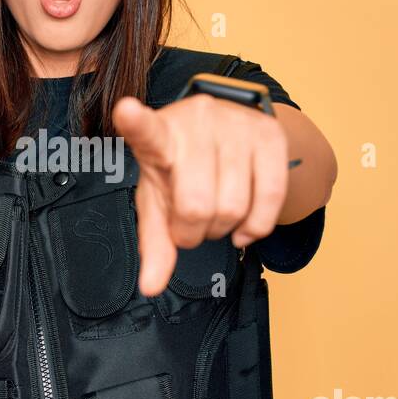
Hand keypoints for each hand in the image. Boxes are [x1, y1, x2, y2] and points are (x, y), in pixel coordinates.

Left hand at [112, 91, 289, 297]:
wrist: (227, 130)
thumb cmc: (182, 168)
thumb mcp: (159, 198)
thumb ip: (155, 241)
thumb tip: (151, 287)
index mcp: (160, 136)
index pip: (146, 132)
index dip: (136, 123)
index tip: (126, 111)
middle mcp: (197, 122)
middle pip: (197, 205)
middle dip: (193, 232)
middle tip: (190, 222)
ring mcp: (236, 124)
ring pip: (235, 208)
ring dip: (223, 229)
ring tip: (215, 214)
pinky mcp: (270, 134)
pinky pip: (271, 199)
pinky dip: (256, 227)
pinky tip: (243, 226)